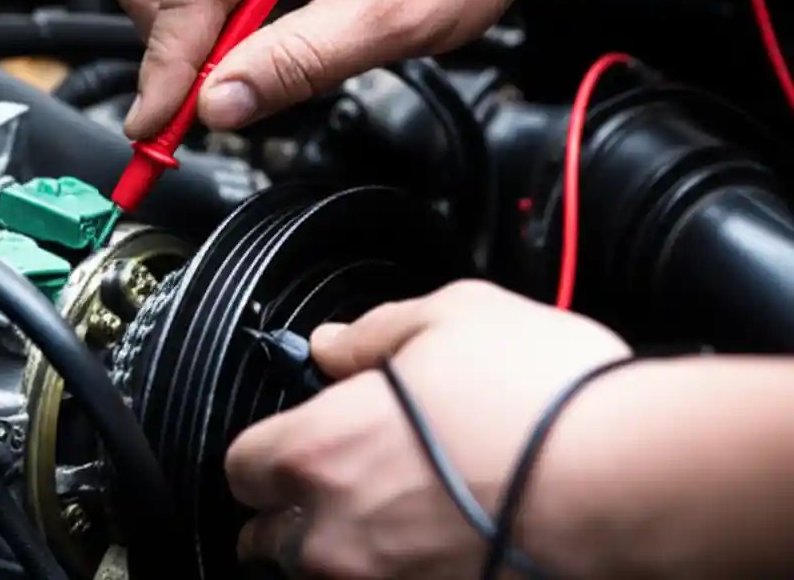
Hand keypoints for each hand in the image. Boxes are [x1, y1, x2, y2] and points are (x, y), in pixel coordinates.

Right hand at [117, 0, 613, 136]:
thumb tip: (222, 106)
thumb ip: (300, 61)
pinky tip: (277, 17)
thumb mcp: (396, 11)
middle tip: (224, 102)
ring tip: (271, 51)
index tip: (154, 133)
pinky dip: (225, 5)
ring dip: (204, 31)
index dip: (167, 74)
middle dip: (179, 52)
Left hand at [224, 280, 629, 577]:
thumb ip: (372, 333)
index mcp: (318, 452)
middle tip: (338, 487)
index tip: (296, 439)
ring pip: (322, 577)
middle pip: (268, 540)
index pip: (241, 465)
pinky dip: (396, 571)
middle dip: (291, 514)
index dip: (266, 449)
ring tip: (391, 521)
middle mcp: (334, 534)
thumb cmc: (540, 399)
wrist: (632, 484)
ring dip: (339, 552)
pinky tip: (439, 543)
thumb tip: (331, 344)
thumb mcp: (450, 319)